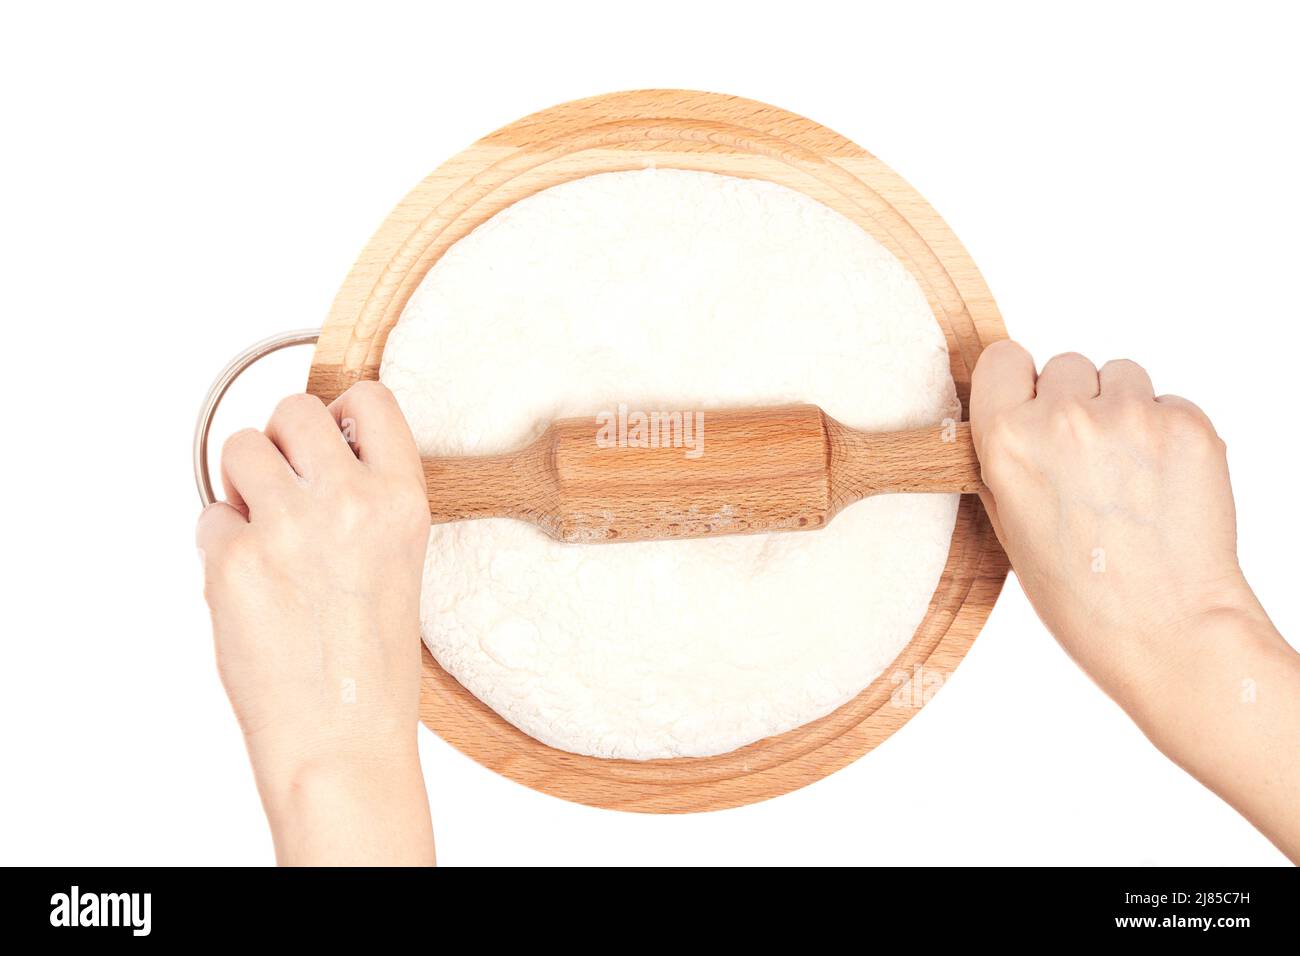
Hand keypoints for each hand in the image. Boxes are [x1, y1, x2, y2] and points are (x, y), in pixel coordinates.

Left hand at [196, 381, 433, 865]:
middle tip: (286, 488)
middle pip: (293, 409)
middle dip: (282, 441)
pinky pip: (208, 515)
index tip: (330, 438)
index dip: (341, 412)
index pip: (368, 398)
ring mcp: (287, 527)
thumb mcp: (399, 563)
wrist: (343, 739)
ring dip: (242, 482)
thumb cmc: (372, 665)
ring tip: (263, 532)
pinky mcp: (232, 560)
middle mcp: (349, 501)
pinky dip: (220, 543)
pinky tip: (250, 585)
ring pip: (238, 447)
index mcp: (402, 501)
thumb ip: (364, 499)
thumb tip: (306, 452)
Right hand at [971, 342, 1299, 860]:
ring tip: (1127, 474)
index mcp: (1005, 440)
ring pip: (1121, 375)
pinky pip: (1169, 402)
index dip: (1018, 383)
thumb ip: (1003, 456)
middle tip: (1086, 461)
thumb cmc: (1080, 593)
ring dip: (1122, 411)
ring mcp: (1130, 417)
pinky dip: (1166, 433)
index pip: (1004, 357)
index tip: (1030, 408)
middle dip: (1075, 401)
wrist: (1165, 628)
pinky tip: (1160, 484)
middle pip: (1066, 364)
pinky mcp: (1187, 424)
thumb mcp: (1007, 523)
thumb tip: (1010, 411)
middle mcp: (1064, 418)